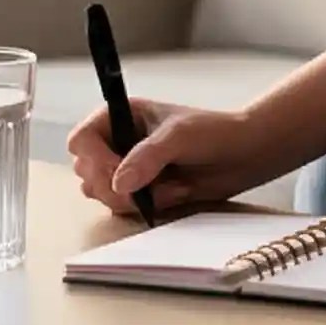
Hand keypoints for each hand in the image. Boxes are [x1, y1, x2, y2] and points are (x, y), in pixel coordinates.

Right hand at [68, 99, 266, 214]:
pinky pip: (124, 208)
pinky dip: (147, 206)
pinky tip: (174, 193)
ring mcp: (128, 169)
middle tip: (146, 184)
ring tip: (169, 186)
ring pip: (102, 194)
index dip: (94, 159)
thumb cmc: (214, 133)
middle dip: (114, 184)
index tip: (119, 171)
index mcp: (121, 116)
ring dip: (133, 198)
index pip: (82, 139)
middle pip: (86, 171)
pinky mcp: (141, 191)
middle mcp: (118, 142)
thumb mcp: (178, 137)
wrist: (244, 156)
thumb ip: (147, 157)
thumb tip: (118, 183)